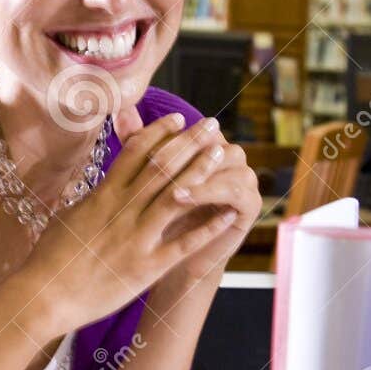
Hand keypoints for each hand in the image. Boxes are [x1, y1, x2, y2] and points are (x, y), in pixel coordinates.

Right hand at [14, 110, 240, 338]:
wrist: (43, 296)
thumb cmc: (49, 259)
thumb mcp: (69, 216)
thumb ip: (92, 199)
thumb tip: (103, 183)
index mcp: (103, 196)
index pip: (135, 153)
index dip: (160, 132)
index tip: (179, 118)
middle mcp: (121, 211)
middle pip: (162, 166)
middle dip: (189, 142)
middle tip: (212, 125)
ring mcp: (135, 239)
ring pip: (175, 196)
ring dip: (201, 172)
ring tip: (222, 155)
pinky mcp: (146, 268)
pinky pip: (183, 244)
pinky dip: (207, 227)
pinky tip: (227, 213)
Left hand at [151, 125, 261, 289]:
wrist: (177, 259)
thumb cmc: (158, 216)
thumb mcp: (146, 180)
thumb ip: (137, 144)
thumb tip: (120, 110)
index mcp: (206, 145)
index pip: (192, 129)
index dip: (170, 136)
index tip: (143, 149)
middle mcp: (229, 156)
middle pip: (213, 140)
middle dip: (186, 149)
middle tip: (159, 160)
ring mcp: (243, 178)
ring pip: (229, 160)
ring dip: (199, 171)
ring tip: (172, 189)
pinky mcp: (250, 203)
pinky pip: (236, 192)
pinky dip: (211, 193)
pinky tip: (186, 199)